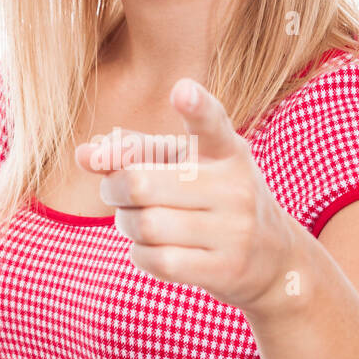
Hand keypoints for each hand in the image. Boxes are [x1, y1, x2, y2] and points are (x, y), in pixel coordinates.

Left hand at [75, 77, 304, 317]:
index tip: (182, 90)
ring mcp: (234, 230)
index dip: (196, 106)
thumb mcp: (192, 166)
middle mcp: (235, 186)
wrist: (274, 259)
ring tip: (136, 221)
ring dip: (126, 224)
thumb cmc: (215, 200)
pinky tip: (151, 248)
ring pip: (145, 225)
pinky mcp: (225, 268)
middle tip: (115, 192)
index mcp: (227, 151)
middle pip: (140, 184)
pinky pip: (157, 260)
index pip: (212, 123)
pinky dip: (140, 254)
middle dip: (112, 189)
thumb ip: (137, 153)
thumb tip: (83, 154)